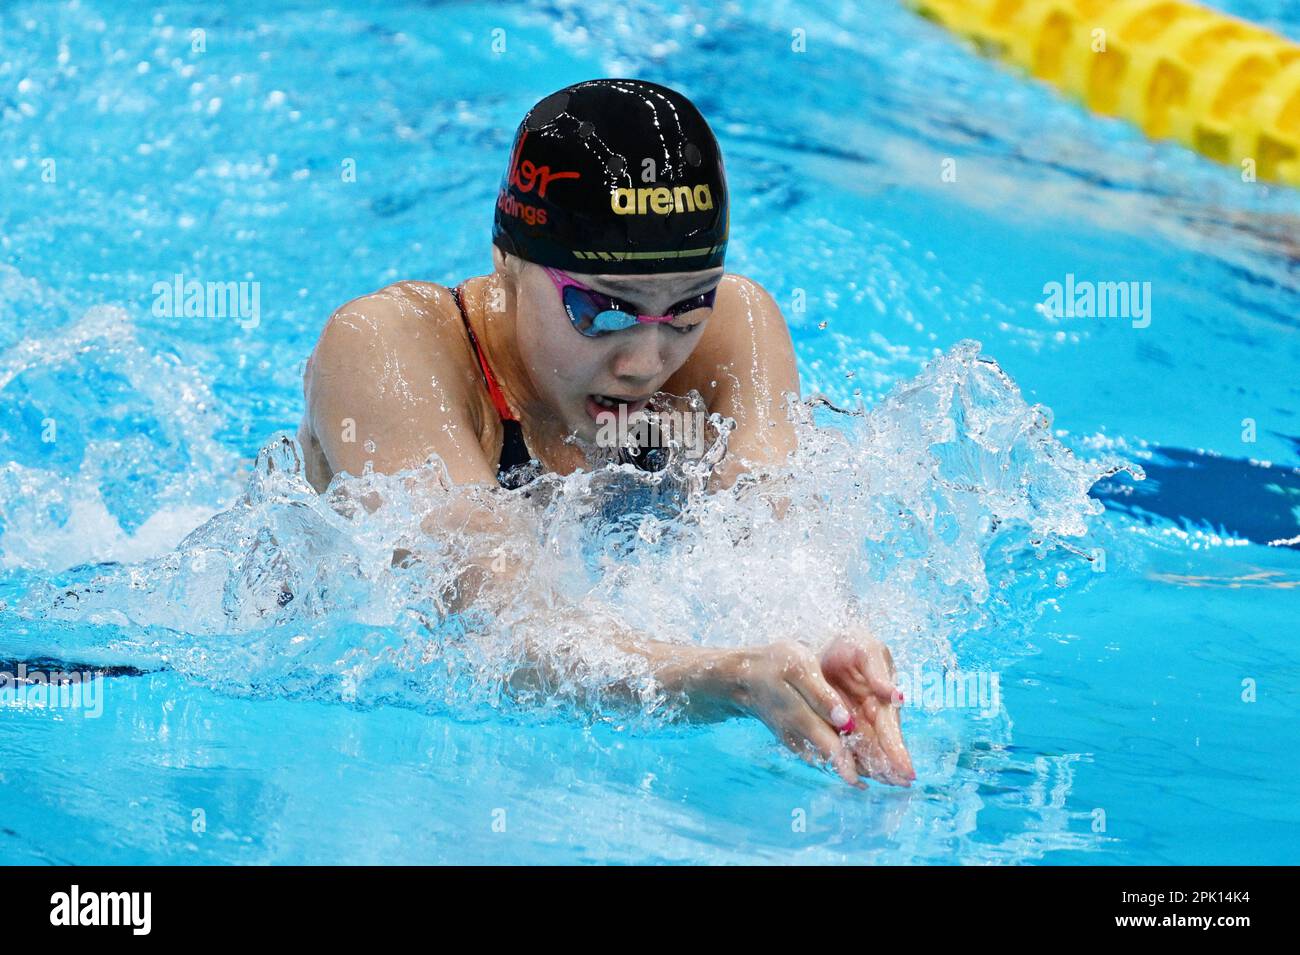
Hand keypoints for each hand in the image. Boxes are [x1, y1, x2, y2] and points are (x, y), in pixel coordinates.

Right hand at [729, 641, 863, 786]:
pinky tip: (840, 759)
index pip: (830, 746)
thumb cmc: (772, 664)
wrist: (740, 675)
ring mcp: (791, 737)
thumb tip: (845, 721)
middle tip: (865, 787)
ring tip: (859, 779)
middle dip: (847, 771)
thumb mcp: (799, 668)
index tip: (863, 782)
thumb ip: (822, 695)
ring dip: (837, 767)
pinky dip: (826, 757)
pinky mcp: (789, 735)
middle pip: (827, 756)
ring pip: (818, 756)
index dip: (848, 764)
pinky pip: (810, 750)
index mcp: (802, 717)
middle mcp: (797, 733)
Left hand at [820, 630, 914, 785]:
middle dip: (890, 765)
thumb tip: (897, 695)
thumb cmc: (850, 645)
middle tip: (896, 785)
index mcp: (881, 698)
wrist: (822, 644)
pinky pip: (845, 746)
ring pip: (865, 749)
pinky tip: (853, 776)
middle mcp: (871, 714)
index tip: (906, 770)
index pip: (890, 728)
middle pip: (880, 745)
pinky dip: (850, 760)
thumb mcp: (865, 650)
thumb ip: (878, 672)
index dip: (897, 749)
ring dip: (873, 767)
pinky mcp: (838, 725)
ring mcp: (855, 721)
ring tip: (881, 785)